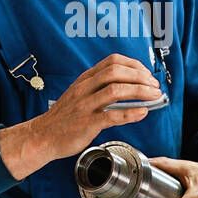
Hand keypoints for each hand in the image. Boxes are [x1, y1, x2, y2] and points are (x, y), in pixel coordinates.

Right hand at [0, 54, 160, 180]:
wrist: (43, 136)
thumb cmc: (64, 118)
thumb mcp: (79, 94)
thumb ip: (99, 88)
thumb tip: (127, 86)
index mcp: (85, 80)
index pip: (112, 61)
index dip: (134, 65)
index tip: (146, 73)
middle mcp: (85, 89)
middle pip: (116, 72)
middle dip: (140, 77)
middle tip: (154, 86)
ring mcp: (85, 105)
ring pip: (116, 90)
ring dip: (140, 91)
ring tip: (153, 96)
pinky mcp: (87, 123)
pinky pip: (112, 115)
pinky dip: (131, 113)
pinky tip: (142, 112)